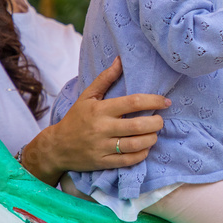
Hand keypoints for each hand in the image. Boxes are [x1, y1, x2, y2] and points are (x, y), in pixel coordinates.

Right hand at [22, 57, 168, 184]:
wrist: (56, 146)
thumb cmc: (76, 118)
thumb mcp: (87, 96)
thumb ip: (105, 79)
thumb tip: (120, 60)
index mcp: (100, 109)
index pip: (133, 102)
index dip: (153, 101)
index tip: (165, 101)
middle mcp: (102, 128)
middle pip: (137, 125)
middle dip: (156, 122)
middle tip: (160, 120)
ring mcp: (102, 147)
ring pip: (135, 144)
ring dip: (151, 139)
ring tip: (154, 134)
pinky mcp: (103, 162)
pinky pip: (128, 161)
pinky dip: (141, 154)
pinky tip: (144, 147)